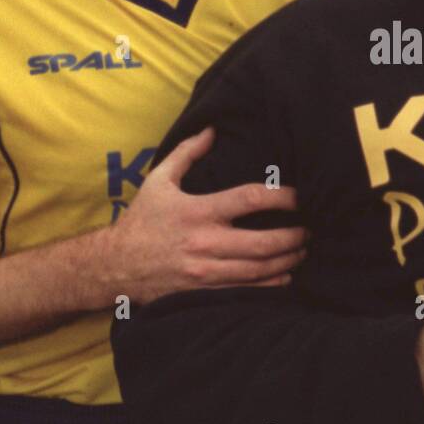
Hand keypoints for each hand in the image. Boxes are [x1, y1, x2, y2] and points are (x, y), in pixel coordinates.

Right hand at [92, 127, 306, 306]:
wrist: (114, 266)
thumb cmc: (140, 221)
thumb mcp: (158, 181)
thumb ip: (187, 154)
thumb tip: (211, 129)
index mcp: (198, 212)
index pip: (250, 200)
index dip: (283, 197)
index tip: (301, 196)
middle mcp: (205, 243)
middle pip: (264, 243)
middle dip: (294, 237)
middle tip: (310, 229)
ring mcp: (206, 272)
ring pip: (259, 270)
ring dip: (288, 261)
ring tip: (303, 251)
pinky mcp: (204, 294)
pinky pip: (245, 292)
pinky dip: (270, 286)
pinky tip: (285, 277)